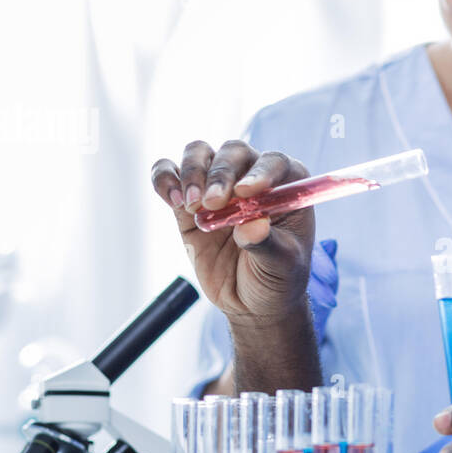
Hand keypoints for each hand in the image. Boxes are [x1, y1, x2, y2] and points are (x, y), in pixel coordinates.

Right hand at [150, 140, 314, 323]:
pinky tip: (172, 200)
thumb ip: (267, 245)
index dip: (260, 171)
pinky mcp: (187, 200)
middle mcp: (252, 176)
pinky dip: (165, 178)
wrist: (250, 300)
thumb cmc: (277, 277)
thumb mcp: (281, 266)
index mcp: (286, 187)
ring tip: (192, 206)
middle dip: (221, 173)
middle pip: (233, 152)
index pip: (274, 163)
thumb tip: (252, 225)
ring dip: (192, 172)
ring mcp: (218, 185)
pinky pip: (168, 173)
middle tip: (213, 203)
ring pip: (199, 153)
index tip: (246, 192)